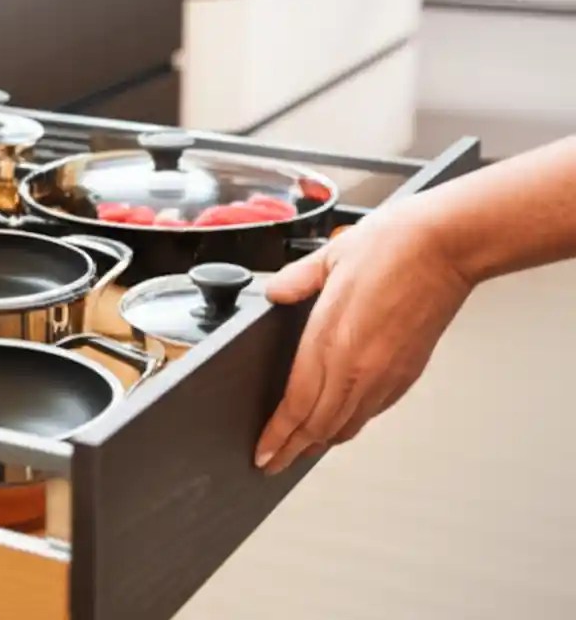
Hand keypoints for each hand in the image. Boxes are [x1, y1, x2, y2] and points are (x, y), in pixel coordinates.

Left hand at [254, 203, 473, 474]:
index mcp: (330, 341)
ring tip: (299, 450)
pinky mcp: (407, 372)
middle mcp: (357, 367)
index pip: (295, 405)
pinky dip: (349, 423)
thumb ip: (294, 281)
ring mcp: (386, 374)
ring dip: (320, 441)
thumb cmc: (394, 247)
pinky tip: (339, 421)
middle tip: (272, 464)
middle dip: (292, 450)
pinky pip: (372, 412)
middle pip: (318, 426)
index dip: (277, 436)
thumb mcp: (327, 258)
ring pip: (347, 425)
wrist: (446, 247)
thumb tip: (274, 292)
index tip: (263, 452)